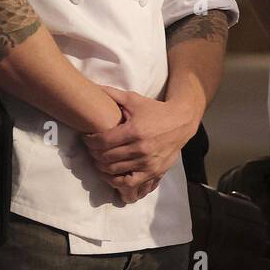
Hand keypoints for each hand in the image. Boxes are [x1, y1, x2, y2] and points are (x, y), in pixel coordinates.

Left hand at [82, 86, 198, 201]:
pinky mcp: (153, 171)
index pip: (102, 142)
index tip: (87, 138)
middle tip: (92, 149)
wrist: (182, 122)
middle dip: (93, 153)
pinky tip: (112, 174)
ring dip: (101, 166)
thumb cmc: (155, 110)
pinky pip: (129, 183)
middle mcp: (140, 148)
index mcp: (134, 130)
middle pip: (105, 157)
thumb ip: (112, 94)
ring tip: (100, 159)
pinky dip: (116, 181)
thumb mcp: (134, 99)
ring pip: (113, 170)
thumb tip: (92, 86)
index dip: (89, 141)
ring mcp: (147, 162)